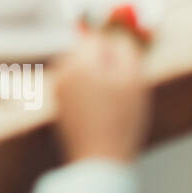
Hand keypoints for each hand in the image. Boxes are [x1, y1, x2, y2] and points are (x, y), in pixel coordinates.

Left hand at [53, 31, 149, 163]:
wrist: (99, 159)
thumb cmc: (120, 121)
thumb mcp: (134, 80)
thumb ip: (126, 48)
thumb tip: (117, 33)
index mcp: (78, 61)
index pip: (96, 37)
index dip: (114, 49)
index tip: (126, 66)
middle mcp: (62, 70)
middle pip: (86, 51)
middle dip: (104, 62)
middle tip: (122, 87)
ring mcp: (57, 86)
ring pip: (82, 68)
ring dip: (97, 76)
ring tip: (112, 102)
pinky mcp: (59, 102)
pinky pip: (77, 84)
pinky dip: (90, 90)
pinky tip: (103, 111)